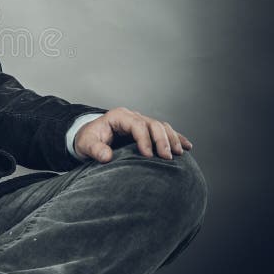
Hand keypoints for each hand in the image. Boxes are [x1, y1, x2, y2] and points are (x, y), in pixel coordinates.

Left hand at [74, 107, 192, 162]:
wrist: (89, 138)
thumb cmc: (87, 140)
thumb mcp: (86, 144)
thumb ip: (95, 149)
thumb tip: (106, 156)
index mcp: (118, 116)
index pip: (137, 124)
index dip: (144, 139)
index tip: (148, 155)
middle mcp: (132, 116)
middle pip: (153, 124)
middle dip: (162, 140)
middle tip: (167, 157)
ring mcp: (141, 122)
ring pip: (162, 126)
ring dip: (172, 139)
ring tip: (179, 154)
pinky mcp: (146, 131)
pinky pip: (164, 132)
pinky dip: (176, 138)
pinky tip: (187, 147)